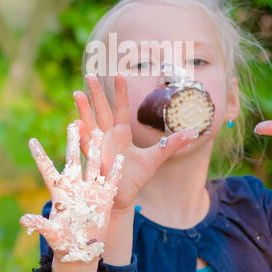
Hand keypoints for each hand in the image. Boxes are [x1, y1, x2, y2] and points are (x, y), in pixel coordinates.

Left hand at [20, 120, 123, 262]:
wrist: (79, 250)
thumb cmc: (61, 242)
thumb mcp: (50, 233)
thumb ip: (39, 225)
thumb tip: (24, 220)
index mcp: (58, 193)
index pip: (46, 169)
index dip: (39, 155)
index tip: (31, 140)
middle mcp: (74, 187)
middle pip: (73, 160)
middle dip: (73, 142)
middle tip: (74, 123)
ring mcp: (90, 191)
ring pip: (93, 165)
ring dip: (96, 150)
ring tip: (98, 132)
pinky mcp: (104, 199)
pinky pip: (111, 181)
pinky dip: (115, 170)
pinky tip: (121, 156)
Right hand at [73, 73, 201, 211]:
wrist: (122, 197)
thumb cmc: (136, 178)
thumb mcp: (157, 158)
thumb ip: (172, 143)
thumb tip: (195, 131)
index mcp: (122, 133)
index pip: (120, 108)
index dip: (120, 92)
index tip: (119, 74)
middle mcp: (108, 136)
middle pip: (101, 110)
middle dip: (96, 93)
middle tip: (91, 74)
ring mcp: (98, 146)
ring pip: (89, 123)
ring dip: (84, 109)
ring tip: (78, 93)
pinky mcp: (92, 159)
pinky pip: (84, 144)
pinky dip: (79, 134)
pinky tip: (76, 123)